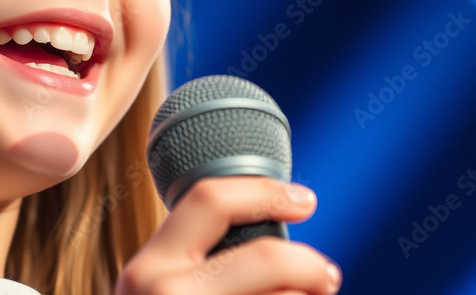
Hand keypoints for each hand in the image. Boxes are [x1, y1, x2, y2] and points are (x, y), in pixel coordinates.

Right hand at [115, 176, 340, 294]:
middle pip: (266, 257)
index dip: (265, 191)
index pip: (209, 201)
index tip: (304, 200)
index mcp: (148, 269)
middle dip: (309, 263)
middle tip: (327, 276)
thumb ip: (192, 265)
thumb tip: (273, 240)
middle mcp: (164, 293)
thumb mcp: (156, 294)